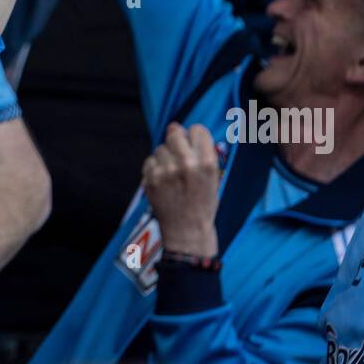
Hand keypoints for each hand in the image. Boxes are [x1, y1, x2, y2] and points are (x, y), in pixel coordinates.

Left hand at [142, 123, 220, 256]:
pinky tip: (163, 181)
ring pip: (161, 147)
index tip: (193, 143)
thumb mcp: (213, 178)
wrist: (188, 234)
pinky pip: (150, 161)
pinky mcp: (151, 180)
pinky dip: (155, 168)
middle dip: (177, 140)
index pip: (197, 129)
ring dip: (165, 156)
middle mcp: (186, 164)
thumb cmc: (203, 205)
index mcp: (207, 163)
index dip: (194, 136)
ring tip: (172, 173)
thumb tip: (180, 129)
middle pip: (175, 132)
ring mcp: (167, 172)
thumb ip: (201, 153)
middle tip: (179, 154)